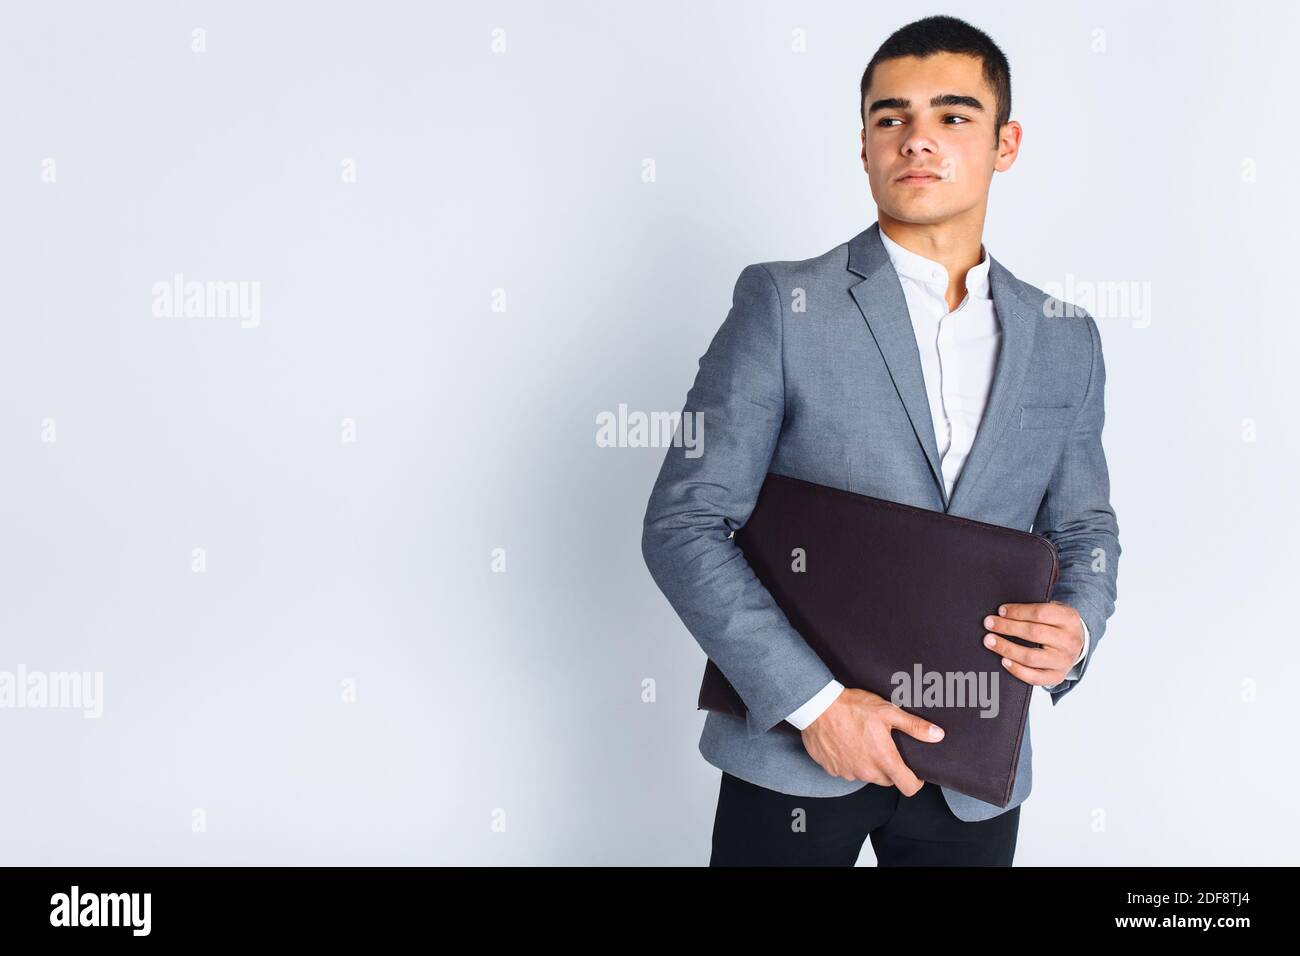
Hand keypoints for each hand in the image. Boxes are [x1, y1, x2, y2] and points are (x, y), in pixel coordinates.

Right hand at [800, 687, 944, 795]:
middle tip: (884, 745)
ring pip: (866, 775)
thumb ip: (914, 726)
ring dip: (868, 763)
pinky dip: (849, 760)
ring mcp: (848, 772)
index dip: (915, 781)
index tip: (914, 771)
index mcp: (883, 760)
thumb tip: (938, 735)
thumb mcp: (887, 711)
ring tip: (862, 740)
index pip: (909, 788)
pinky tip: (846, 742)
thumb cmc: (852, 707)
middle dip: (890, 767)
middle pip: (887, 780)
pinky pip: (847, 770)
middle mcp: (866, 772)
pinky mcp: (832, 769)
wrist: (816, 706)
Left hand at [982, 600, 1083, 686]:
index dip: (1018, 611)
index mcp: (1069, 619)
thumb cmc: (1058, 625)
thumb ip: (1035, 609)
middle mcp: (1069, 641)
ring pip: (1031, 657)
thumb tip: (1005, 611)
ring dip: (1007, 648)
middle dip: (1007, 627)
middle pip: (1034, 633)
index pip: (1041, 613)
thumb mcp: (1055, 610)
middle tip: (989, 623)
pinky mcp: (1057, 676)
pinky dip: (1017, 670)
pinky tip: (1004, 661)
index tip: (1001, 610)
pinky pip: (1034, 677)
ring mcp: (1064, 661)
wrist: (1076, 645)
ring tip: (989, 641)